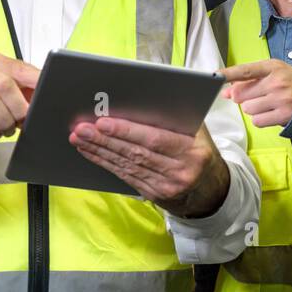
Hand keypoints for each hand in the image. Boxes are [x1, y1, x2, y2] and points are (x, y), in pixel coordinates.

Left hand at [70, 119, 229, 217]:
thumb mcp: (198, 132)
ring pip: (126, 165)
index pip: (155, 140)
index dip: (127, 131)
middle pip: (135, 153)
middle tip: (82, 128)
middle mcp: (179, 172)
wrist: (211, 189)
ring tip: (80, 138)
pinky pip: (125, 176)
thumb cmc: (199, 150)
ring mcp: (165, 186)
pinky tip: (91, 152)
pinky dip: (105, 163)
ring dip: (100, 151)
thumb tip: (143, 97)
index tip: (104, 122)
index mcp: (192, 152)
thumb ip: (176, 117)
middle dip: (105, 140)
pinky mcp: (153, 194)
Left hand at [220, 59, 291, 128]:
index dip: (229, 74)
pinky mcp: (283, 115)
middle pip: (241, 94)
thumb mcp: (273, 73)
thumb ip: (248, 80)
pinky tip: (270, 113)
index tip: (215, 76)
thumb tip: (225, 92)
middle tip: (256, 95)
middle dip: (243, 97)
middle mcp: (277, 82)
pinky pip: (257, 121)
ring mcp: (281, 99)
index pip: (246, 70)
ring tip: (267, 104)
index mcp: (272, 67)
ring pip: (248, 109)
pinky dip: (260, 119)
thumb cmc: (291, 83)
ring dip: (253, 109)